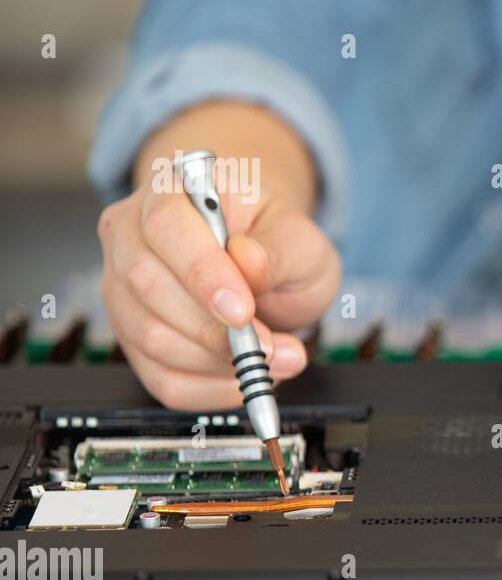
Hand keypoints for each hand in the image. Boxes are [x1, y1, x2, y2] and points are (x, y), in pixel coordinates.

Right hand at [98, 156, 339, 409]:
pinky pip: (158, 377)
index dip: (201, 273)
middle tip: (270, 347)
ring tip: (274, 359)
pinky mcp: (132, 337)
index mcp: (171, 190)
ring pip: (149, 337)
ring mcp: (123, 289)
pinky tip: (243, 378)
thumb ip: (280, 248)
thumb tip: (248, 262)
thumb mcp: (300, 237)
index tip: (242, 311)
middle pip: (147, 286)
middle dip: (213, 330)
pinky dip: (208, 389)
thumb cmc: (274, 240)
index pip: (166, 226)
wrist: (263, 260)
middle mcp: (132, 235)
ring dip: (218, 363)